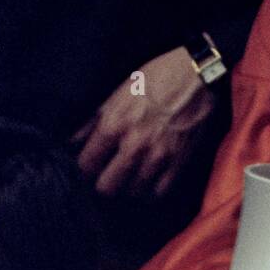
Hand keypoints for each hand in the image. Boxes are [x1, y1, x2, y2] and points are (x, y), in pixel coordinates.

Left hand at [74, 48, 216, 198]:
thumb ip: (93, 120)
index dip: (84, 168)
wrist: (197, 76)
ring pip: (131, 193)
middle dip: (104, 182)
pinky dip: (150, 190)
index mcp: (114, 125)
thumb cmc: (156, 78)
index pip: (86, 165)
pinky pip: (157, 194)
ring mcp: (157, 158)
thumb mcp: (118, 92)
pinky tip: (148, 179)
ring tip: (130, 174)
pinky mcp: (177, 164)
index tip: (89, 166)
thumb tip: (73, 141)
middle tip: (108, 174)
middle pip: (106, 188)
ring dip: (128, 186)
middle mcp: (134, 145)